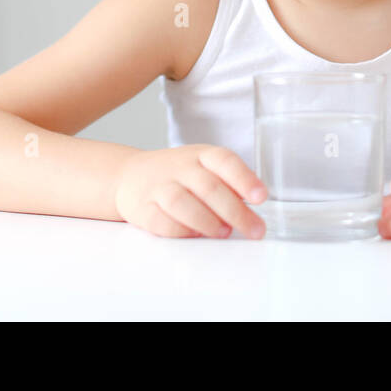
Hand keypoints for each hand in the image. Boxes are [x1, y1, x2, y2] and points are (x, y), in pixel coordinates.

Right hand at [113, 144, 268, 238]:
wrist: (130, 175)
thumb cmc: (178, 175)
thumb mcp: (203, 167)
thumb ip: (227, 184)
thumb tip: (252, 207)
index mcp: (200, 155)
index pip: (224, 161)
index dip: (244, 179)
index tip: (261, 197)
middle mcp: (180, 168)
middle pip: (208, 187)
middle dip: (235, 211)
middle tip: (254, 229)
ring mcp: (159, 187)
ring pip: (182, 203)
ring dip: (207, 221)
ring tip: (224, 233)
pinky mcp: (142, 209)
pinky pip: (160, 221)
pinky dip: (180, 231)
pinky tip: (195, 235)